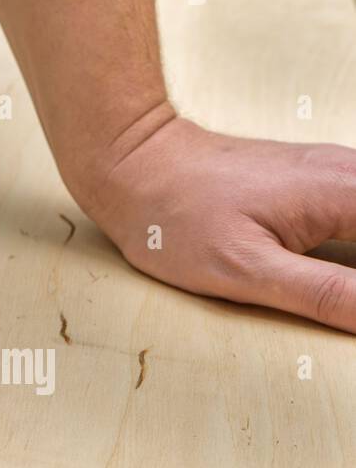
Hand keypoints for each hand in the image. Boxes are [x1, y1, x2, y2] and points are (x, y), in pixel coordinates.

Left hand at [83, 110, 355, 332]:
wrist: (132, 161)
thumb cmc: (176, 217)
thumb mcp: (248, 270)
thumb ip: (330, 296)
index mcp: (348, 193)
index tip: (352, 306)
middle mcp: (353, 173)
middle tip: (339, 305)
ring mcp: (338, 173)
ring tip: (338, 299)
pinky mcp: (320, 183)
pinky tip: (341, 282)